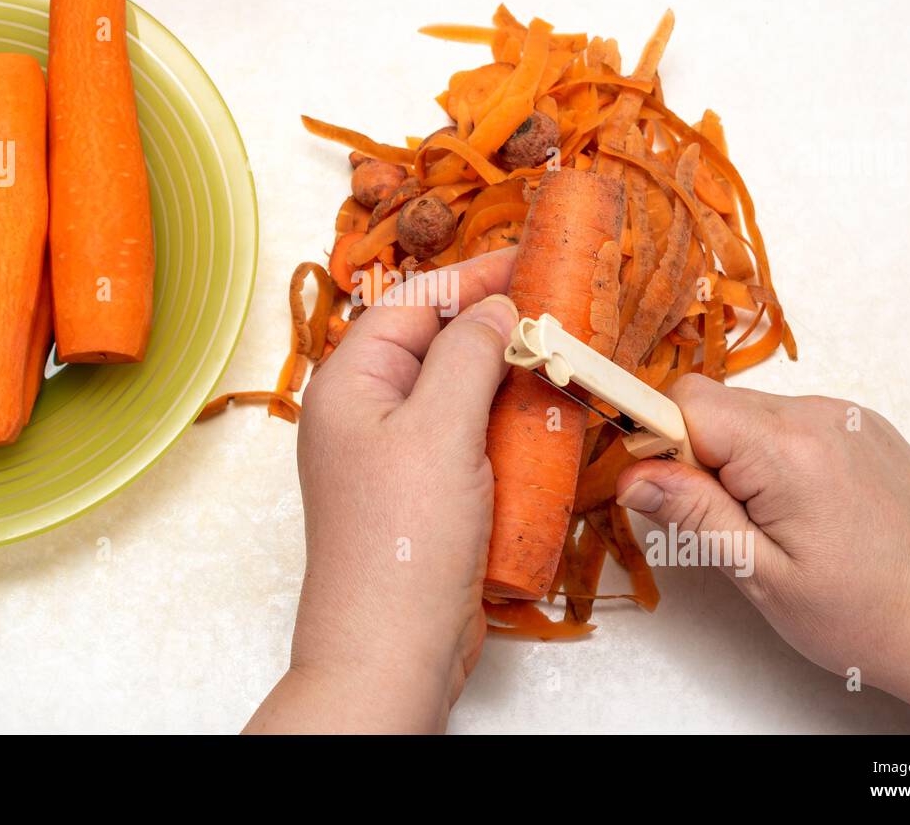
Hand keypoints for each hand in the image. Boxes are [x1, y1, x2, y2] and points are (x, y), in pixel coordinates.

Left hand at [245, 249, 517, 733]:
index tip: (530, 260)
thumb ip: (467, 355)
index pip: (412, 304)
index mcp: (349, 382)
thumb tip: (495, 307)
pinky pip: (466, 438)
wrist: (390, 649)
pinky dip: (505, 424)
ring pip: (455, 392)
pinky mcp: (422, 493)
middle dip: (494, 325)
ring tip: (560, 359)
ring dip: (506, 376)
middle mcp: (364, 411)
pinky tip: (544, 420)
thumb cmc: (403, 539)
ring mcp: (392, 454)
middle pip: (434, 344)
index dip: (471, 277)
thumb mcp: (439, 429)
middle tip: (557, 310)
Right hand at [616, 375, 909, 732]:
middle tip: (711, 521)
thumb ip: (695, 514)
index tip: (650, 487)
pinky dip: (768, 453)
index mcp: (788, 451)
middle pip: (713, 401)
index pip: (685, 402)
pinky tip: (794, 506)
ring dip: (730, 453)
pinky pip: (786, 420)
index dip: (654, 437)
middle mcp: (816, 415)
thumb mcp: (764, 576)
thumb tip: (631, 475)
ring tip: (760, 521)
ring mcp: (843, 416)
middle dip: (690, 450)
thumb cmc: (867, 614)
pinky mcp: (861, 425)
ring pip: (747, 411)